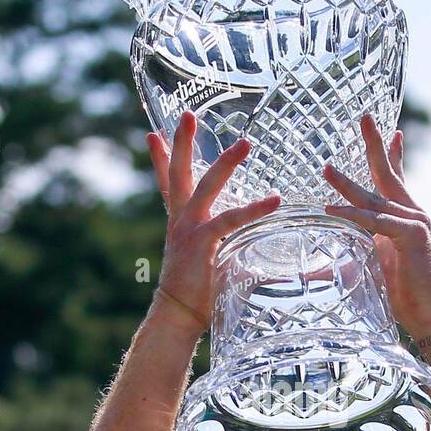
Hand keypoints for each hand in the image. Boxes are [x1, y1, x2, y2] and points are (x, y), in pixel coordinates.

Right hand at [145, 111, 280, 331]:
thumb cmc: (198, 295)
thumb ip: (234, 249)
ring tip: (244, 143)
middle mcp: (180, 221)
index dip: (161, 158)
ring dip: (224, 163)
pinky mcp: (202, 243)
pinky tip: (275, 200)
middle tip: (189, 114)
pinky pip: (230, 220)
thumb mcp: (213, 262)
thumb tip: (266, 251)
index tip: (154, 133)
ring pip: (205, 187)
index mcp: (180, 223)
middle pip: (179, 174)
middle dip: (183, 143)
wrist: (178, 316)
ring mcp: (189, 230)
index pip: (168, 184)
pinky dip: (254, 210)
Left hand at [323, 114, 430, 343]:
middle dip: (375, 144)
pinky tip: (332, 209)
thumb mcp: (376, 267)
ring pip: (375, 196)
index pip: (398, 179)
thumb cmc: (406, 295)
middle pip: (388, 173)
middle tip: (363, 117)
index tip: (391, 131)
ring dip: (347, 183)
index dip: (392, 154)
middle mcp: (413, 214)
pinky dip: (352, 214)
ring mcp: (415, 223)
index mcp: (406, 218)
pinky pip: (376, 221)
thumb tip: (324, 263)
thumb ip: (358, 254)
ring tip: (326, 168)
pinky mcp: (411, 236)